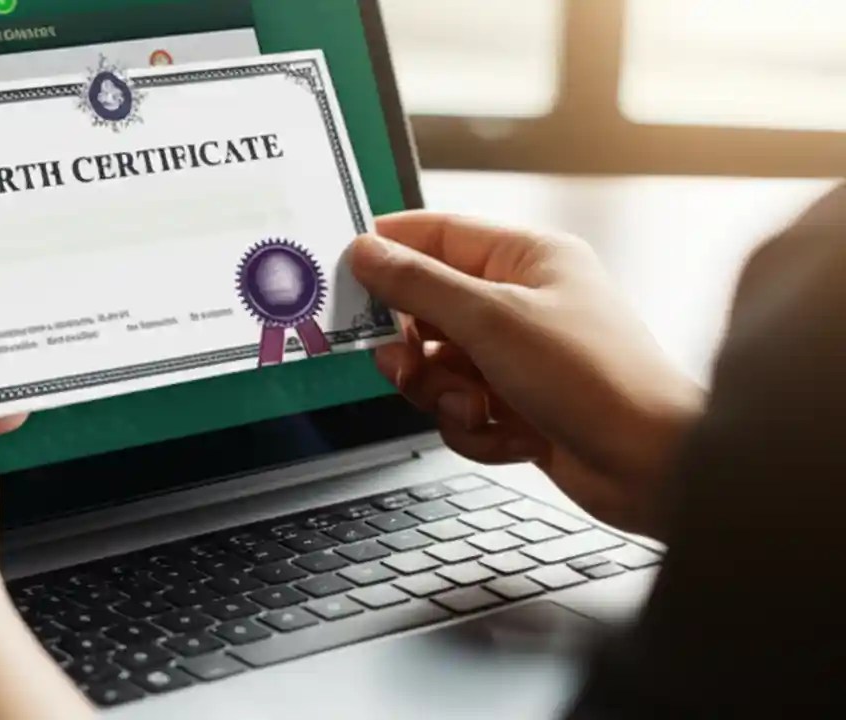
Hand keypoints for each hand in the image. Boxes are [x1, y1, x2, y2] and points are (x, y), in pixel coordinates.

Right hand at [351, 213, 703, 537]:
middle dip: (414, 348)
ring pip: (436, 368)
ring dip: (445, 396)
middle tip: (407, 365)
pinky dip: (473, 428)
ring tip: (477, 407)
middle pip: (426, 310)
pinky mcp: (518, 405)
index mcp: (527, 259)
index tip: (346, 274)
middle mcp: (521, 302)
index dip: (389, 252)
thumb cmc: (597, 380)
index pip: (437, 235)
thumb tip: (365, 253)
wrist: (653, 467)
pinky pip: (459, 410)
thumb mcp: (491, 320)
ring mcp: (519, 357)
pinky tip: (509, 435)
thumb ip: (418, 285)